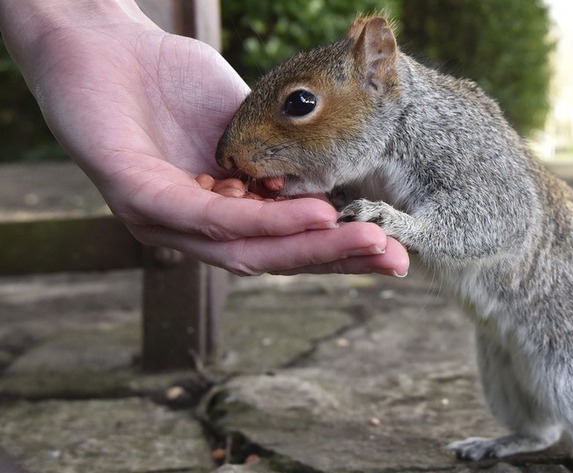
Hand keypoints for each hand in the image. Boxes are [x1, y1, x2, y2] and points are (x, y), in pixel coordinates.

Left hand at [0, 1, 408, 276]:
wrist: (103, 38)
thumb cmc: (170, 80)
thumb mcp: (246, 127)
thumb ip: (281, 164)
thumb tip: (334, 192)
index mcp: (217, 215)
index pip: (283, 244)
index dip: (338, 249)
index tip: (393, 247)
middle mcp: (190, 229)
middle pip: (271, 259)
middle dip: (337, 259)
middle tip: (394, 259)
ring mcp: (160, 220)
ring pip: (245, 250)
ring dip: (312, 247)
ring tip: (368, 239)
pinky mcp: (136, 196)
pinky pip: (209, 219)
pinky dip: (264, 221)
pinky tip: (313, 214)